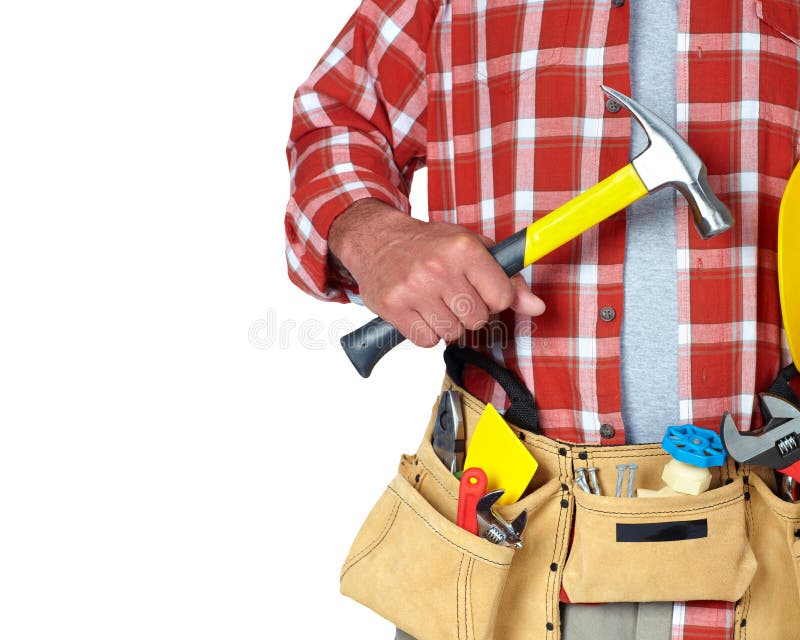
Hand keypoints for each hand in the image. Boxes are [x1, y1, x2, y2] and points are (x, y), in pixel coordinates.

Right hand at [328, 199, 545, 346]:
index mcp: (464, 249)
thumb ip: (508, 279)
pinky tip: (419, 312)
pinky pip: (426, 341)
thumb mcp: (473, 249)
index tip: (479, 290)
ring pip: (452, 333)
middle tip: (452, 296)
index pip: (502, 298)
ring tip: (434, 302)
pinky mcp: (394, 307)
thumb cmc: (429, 245)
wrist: (378, 240)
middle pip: (477, 320)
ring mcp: (414, 289)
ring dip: (446, 324)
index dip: (493, 299)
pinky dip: (425, 332)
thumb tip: (537, 308)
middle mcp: (439, 268)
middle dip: (468, 313)